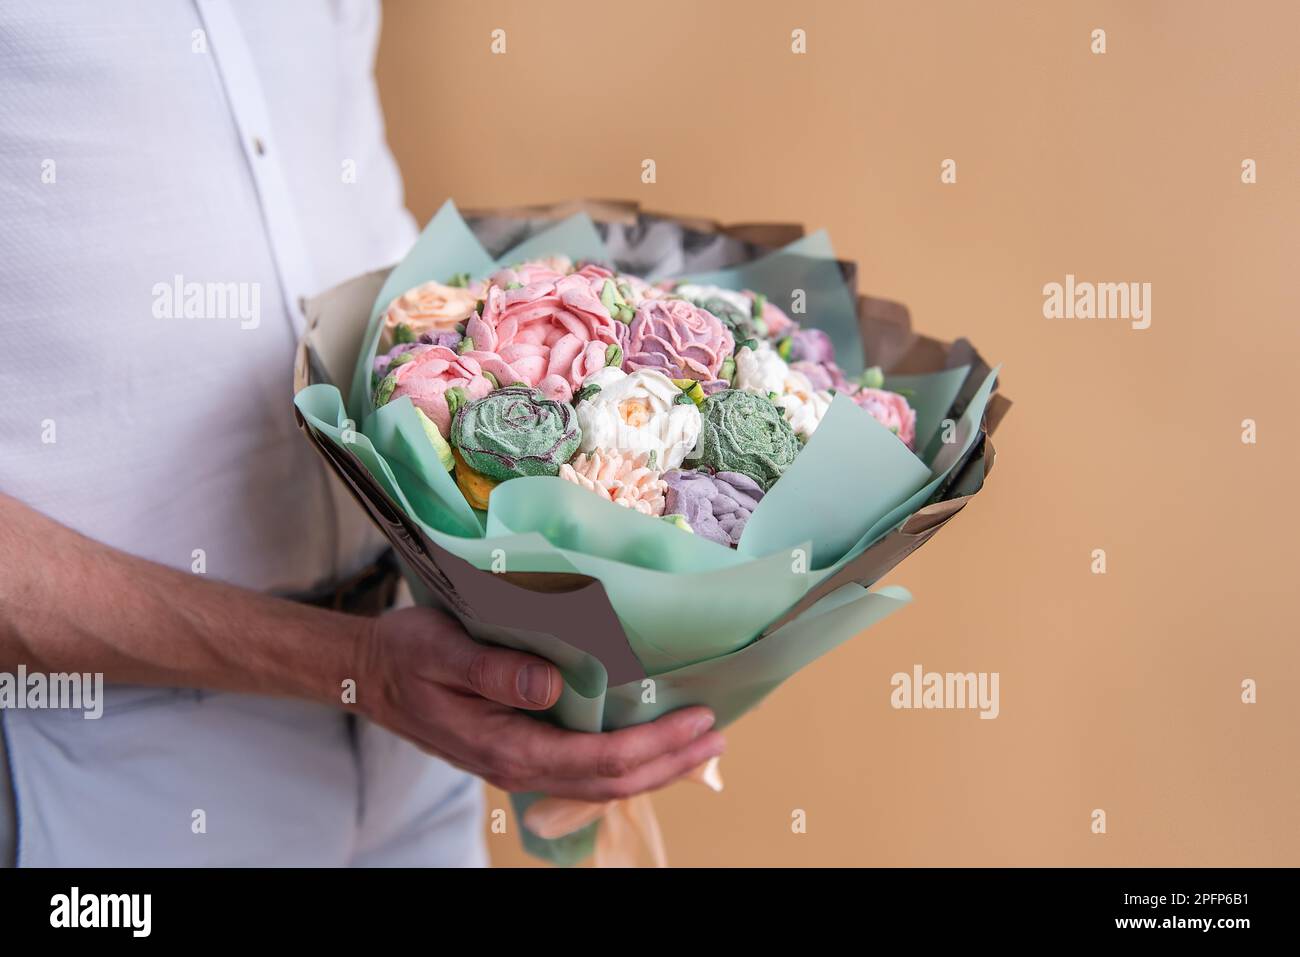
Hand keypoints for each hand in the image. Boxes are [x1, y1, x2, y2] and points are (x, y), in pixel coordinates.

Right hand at [356, 606, 725, 800]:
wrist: (373, 674)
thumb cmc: (407, 656)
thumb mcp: (441, 650)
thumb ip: (495, 670)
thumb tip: (553, 683)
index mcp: (508, 748)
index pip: (600, 760)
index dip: (655, 745)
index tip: (698, 720)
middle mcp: (522, 766)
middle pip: (613, 782)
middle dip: (671, 761)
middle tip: (718, 734)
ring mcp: (524, 763)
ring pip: (604, 781)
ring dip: (657, 765)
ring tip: (702, 744)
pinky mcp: (526, 749)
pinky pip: (587, 766)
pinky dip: (630, 758)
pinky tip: (653, 742)